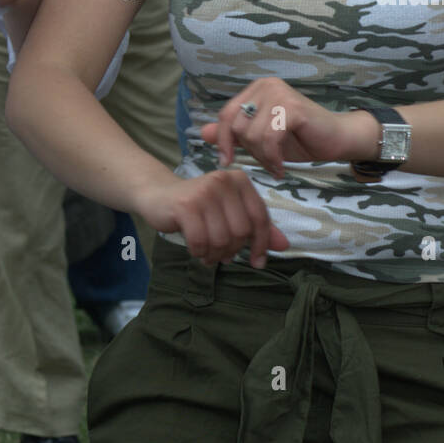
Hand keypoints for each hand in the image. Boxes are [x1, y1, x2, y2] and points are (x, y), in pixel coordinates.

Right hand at [135, 169, 289, 268]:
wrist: (159, 195)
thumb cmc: (200, 207)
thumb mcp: (230, 212)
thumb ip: (257, 227)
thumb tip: (284, 246)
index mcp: (240, 181)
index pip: (260, 217)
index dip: (262, 243)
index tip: (257, 262)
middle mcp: (224, 181)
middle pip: (241, 231)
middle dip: (233, 251)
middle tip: (222, 256)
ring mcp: (204, 192)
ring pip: (221, 238)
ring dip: (215, 254)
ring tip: (208, 254)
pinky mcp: (185, 205)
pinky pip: (200, 241)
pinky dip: (199, 252)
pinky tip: (196, 251)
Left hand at [200, 78, 377, 177]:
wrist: (338, 140)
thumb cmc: (301, 139)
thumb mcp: (262, 139)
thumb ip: (235, 135)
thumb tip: (204, 133)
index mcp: (257, 89)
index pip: (226, 115)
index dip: (223, 141)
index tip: (226, 161)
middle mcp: (266, 86)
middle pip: (237, 126)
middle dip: (249, 151)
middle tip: (266, 163)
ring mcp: (280, 94)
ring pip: (252, 135)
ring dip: (263, 158)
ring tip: (276, 164)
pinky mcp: (292, 107)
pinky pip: (268, 139)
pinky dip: (273, 158)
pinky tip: (281, 166)